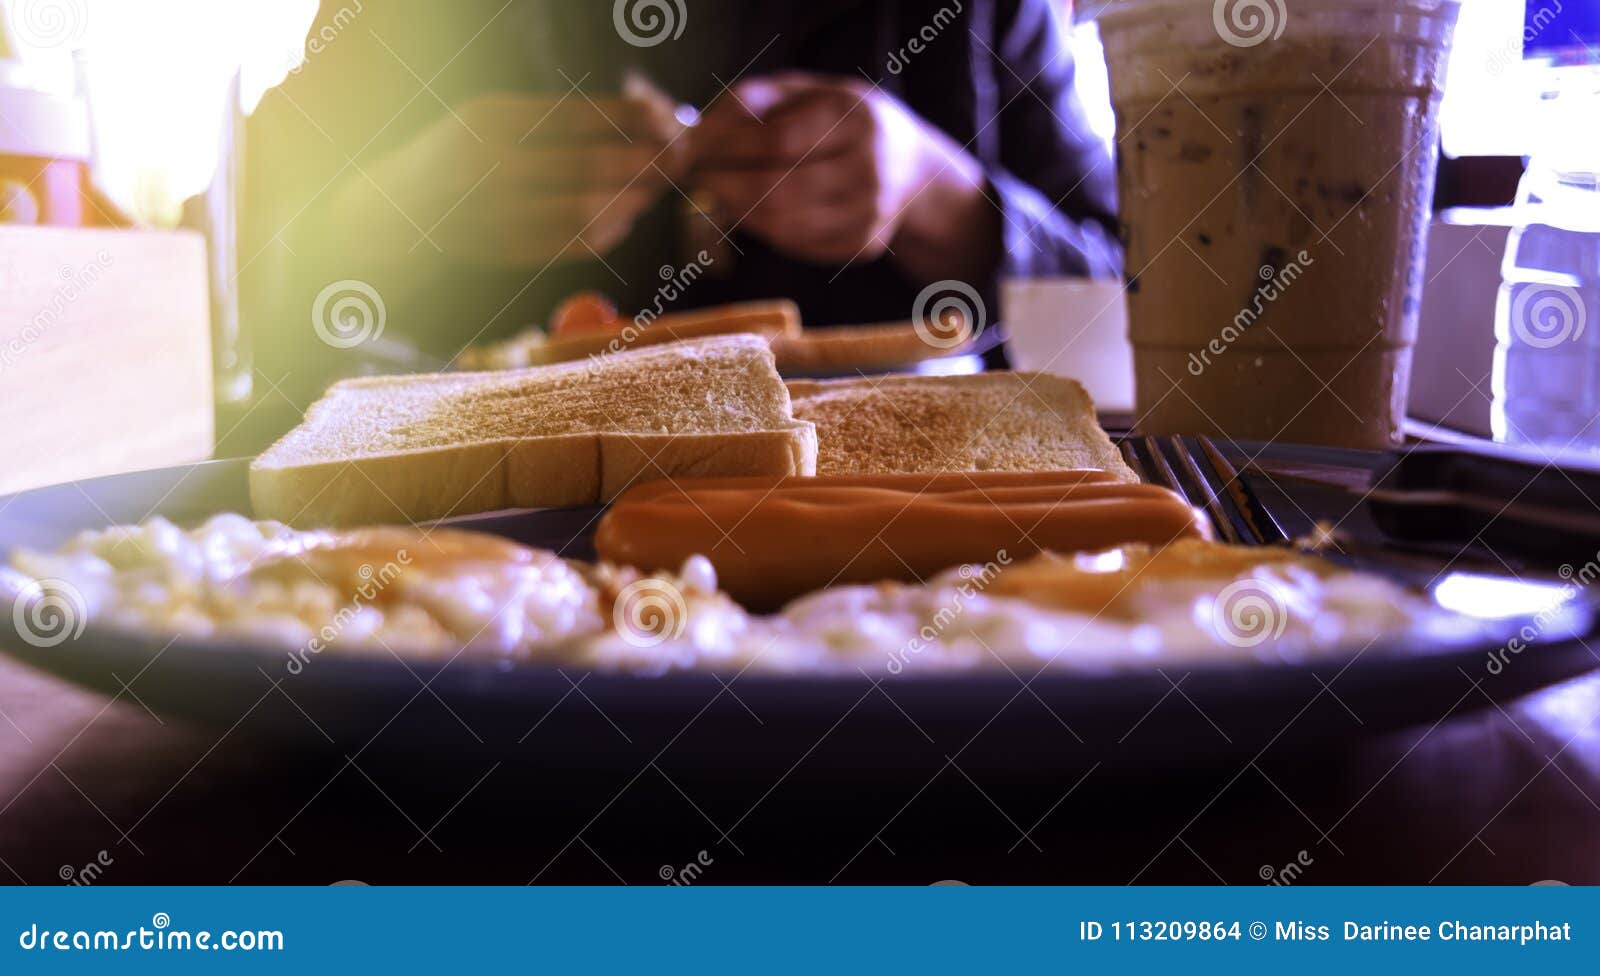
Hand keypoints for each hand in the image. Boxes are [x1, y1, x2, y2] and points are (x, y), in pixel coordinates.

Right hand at [325, 89, 689, 269]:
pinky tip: (624, 221)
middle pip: (587, 167)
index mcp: (489, 119)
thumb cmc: (455, 157)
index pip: (579, 116)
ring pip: (580, 213)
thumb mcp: (491, 122)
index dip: (634, 121)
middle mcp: (487, 166)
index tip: (672, 120)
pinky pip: (564, 247)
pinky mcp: (496, 252)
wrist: (384, 211)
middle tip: (680, 159)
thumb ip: (552, 123)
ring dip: (630, 203)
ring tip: (655, 191)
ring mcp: (490, 214)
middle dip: (645, 163)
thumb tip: (640, 119)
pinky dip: (603, 235)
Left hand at [692, 74, 995, 278]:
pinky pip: (798, 246)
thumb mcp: (807, 90)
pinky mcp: (863, 245)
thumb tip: (699, 133)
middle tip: (697, 179)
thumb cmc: (843, 122)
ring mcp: (871, 213)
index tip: (691, 150)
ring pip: (784, 227)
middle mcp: (872, 167)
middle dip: (724, 187)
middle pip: (778, 191)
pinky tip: (759, 212)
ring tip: (723, 195)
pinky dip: (767, 231)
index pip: (777, 140)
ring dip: (740, 213)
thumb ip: (753, 100)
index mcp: (857, 116)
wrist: (913, 170)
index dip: (726, 149)